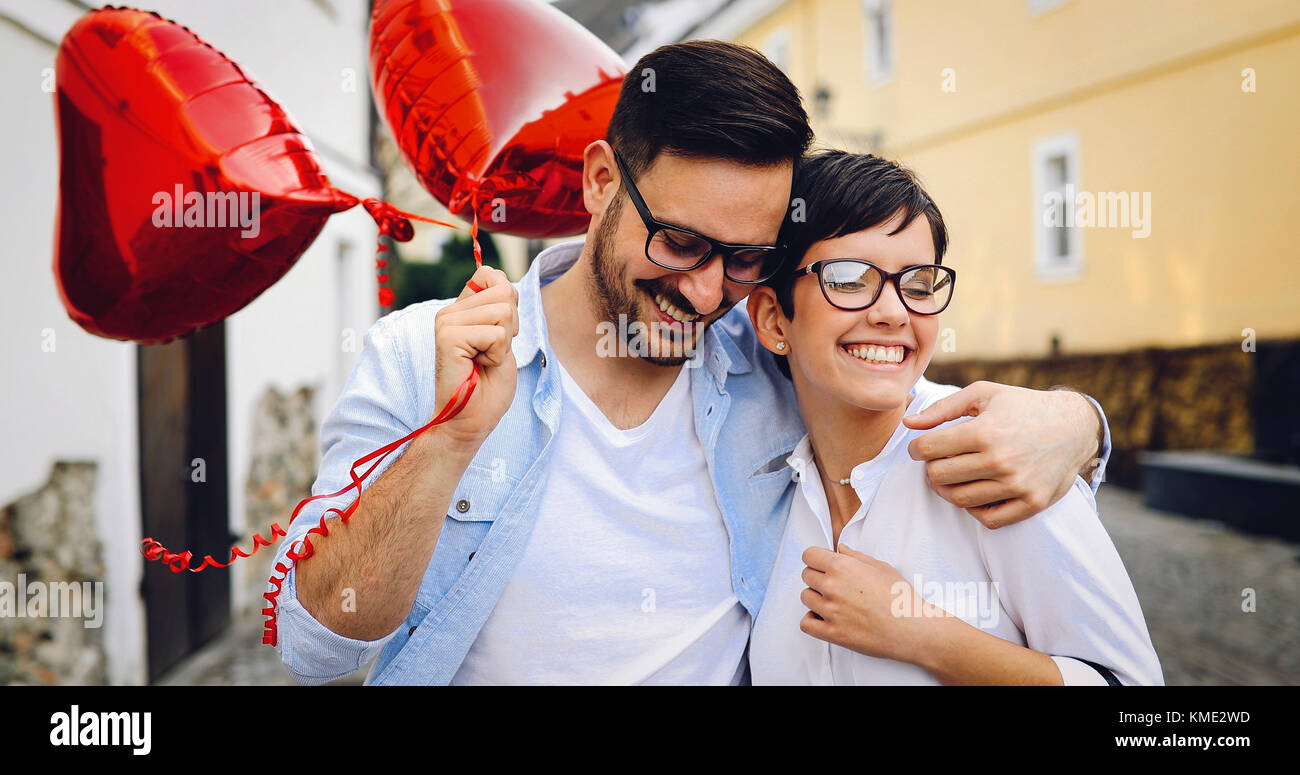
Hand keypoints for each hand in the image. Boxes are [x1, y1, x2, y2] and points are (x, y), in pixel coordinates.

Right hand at [432, 266, 518, 446]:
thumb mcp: (503, 337)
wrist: (471, 420)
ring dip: (504, 343)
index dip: (509, 305)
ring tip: (484, 360)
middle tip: (490, 353)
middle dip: (510, 327)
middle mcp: (450, 311)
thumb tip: (503, 280)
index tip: (497, 335)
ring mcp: (446, 322)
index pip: (493, 275)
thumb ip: (501, 306)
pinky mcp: (448, 337)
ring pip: (504, 311)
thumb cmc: (488, 385)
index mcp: (461, 308)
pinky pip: (496, 334)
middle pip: (506, 292)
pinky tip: (479, 366)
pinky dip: (497, 355)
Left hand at [798, 545, 937, 662]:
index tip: (823, 565)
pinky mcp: (832, 633)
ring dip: (816, 598)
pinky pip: (806, 623)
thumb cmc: (900, 597)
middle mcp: (832, 587)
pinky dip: (812, 620)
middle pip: (806, 576)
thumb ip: (855, 557)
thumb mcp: (881, 567)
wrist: (912, 628)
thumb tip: (840, 549)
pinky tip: (826, 618)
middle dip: (818, 577)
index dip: (816, 559)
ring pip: (805, 598)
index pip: (809, 555)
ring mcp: (830, 611)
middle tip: (835, 585)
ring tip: (835, 602)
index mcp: (842, 567)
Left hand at [902, 381, 1101, 527]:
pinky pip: (989, 519)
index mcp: (984, 431)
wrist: (1074, 426)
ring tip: (952, 477)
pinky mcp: (1032, 503)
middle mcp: (1000, 460)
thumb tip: (908, 424)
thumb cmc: (1022, 406)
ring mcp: (1017, 485)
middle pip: (940, 476)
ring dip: (948, 490)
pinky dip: (975, 510)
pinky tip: (975, 492)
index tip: (920, 448)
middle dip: (931, 468)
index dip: (916, 449)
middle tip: (937, 462)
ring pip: (960, 499)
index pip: (928, 450)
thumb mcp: (983, 394)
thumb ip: (942, 408)